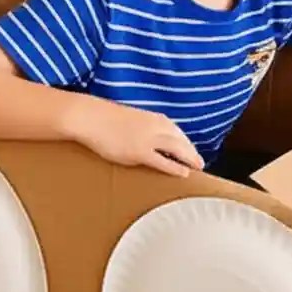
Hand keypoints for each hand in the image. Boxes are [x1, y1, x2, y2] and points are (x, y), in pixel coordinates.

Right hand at [68, 97, 205, 176]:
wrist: (91, 117)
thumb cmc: (106, 118)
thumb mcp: (131, 119)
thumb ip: (144, 127)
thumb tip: (149, 137)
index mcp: (154, 118)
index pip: (177, 131)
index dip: (186, 142)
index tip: (191, 150)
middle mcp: (156, 126)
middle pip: (182, 140)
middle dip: (192, 152)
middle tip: (200, 163)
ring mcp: (148, 139)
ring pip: (177, 149)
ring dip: (189, 159)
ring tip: (197, 168)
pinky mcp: (139, 151)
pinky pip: (162, 161)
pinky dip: (175, 167)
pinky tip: (184, 174)